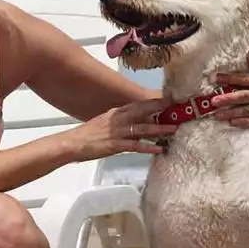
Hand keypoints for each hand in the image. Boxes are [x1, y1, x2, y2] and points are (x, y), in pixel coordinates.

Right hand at [62, 97, 179, 160]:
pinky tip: (158, 149)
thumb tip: (133, 123)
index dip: (153, 101)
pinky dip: (147, 147)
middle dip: (159, 109)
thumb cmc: (87, 135)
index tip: (167, 99)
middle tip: (175, 107)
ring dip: (159, 129)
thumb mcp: (104, 123)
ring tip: (173, 129)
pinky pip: (135, 146)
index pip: (137, 104)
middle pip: (142, 111)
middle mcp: (118, 119)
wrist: (72, 144)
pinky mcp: (115, 145)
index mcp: (115, 113)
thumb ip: (118, 121)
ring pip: (142, 129)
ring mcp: (117, 132)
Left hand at [211, 54, 248, 127]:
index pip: (244, 79)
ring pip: (247, 111)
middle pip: (244, 97)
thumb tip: (248, 54)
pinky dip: (243, 122)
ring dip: (231, 113)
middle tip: (213, 101)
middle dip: (228, 99)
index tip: (216, 79)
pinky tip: (231, 122)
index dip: (230, 78)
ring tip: (217, 114)